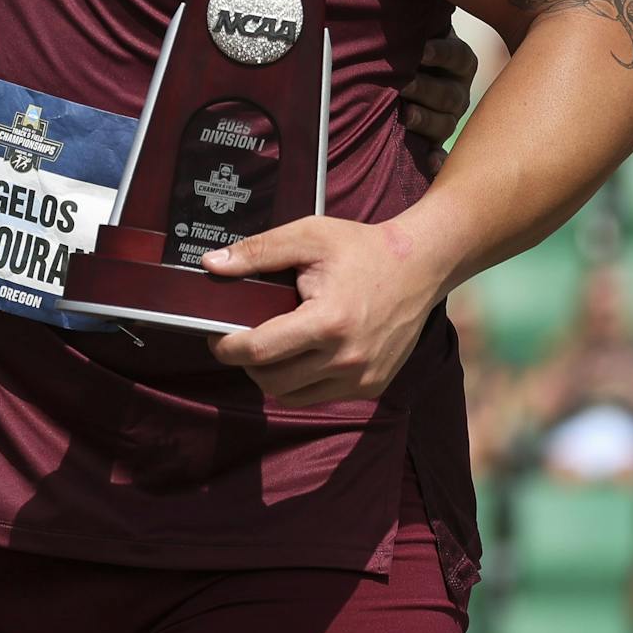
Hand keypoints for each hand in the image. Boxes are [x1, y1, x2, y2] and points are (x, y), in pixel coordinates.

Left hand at [205, 216, 451, 407]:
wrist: (420, 265)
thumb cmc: (361, 249)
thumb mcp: (308, 236)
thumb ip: (257, 251)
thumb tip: (211, 265)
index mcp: (328, 322)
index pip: (260, 351)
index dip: (226, 346)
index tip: (214, 335)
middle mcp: (347, 358)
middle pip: (271, 381)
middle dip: (245, 362)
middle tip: (239, 338)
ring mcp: (362, 377)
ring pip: (292, 396)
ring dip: (271, 376)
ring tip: (267, 347)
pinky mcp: (372, 385)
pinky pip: (319, 397)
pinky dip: (300, 383)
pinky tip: (298, 355)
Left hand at [398, 31, 478, 149]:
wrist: (399, 69)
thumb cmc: (406, 43)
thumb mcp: (417, 29)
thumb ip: (419, 21)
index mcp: (459, 61)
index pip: (458, 56)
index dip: (442, 53)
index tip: (423, 50)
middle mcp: (458, 92)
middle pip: (450, 94)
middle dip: (426, 89)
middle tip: (404, 84)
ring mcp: (448, 118)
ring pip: (444, 124)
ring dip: (426, 120)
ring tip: (406, 114)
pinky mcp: (433, 140)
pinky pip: (438, 153)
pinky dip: (436, 159)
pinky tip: (431, 163)